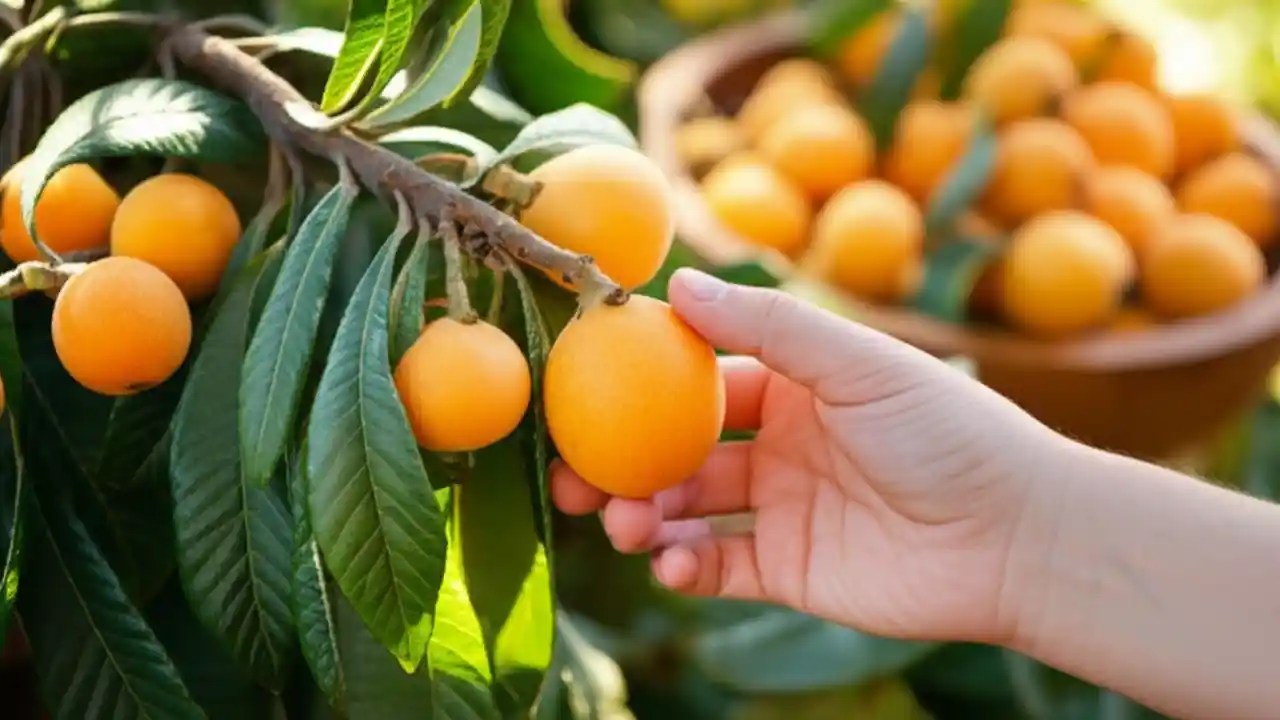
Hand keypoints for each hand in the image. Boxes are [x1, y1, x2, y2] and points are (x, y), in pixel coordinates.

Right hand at [552, 268, 1065, 643]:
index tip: (584, 382)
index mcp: (796, 386)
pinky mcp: (789, 571)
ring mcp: (783, 509)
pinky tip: (672, 561)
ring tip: (621, 521)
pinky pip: (718, 567)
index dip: (643, 380)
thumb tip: (675, 283)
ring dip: (643, 515)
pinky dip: (684, 565)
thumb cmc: (949, 432)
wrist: (1018, 538)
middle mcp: (781, 444)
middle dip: (621, 459)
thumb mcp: (856, 362)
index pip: (702, 376)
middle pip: (678, 448)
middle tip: (569, 471)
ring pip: (687, 511)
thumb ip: (768, 326)